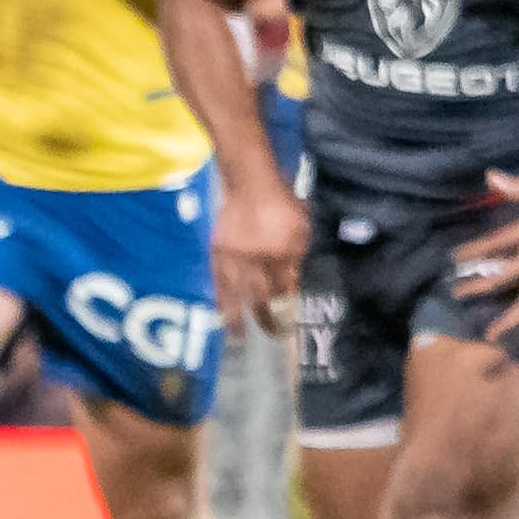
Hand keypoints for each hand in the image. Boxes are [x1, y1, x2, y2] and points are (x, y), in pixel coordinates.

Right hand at [214, 173, 306, 337]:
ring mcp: (233, 256)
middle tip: (273, 335)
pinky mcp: (217, 251)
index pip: (285, 286)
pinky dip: (219, 297)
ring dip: (237, 317)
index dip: (288, 304)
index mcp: (280, 253)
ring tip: (237, 337)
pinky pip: (218, 279)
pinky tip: (219, 311)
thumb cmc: (282, 202)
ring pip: (236, 292)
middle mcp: (256, 259)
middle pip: (260, 295)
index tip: (292, 320)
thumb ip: (298, 254)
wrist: (249, 181)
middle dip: (266, 318)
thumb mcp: (302, 227)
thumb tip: (293, 279)